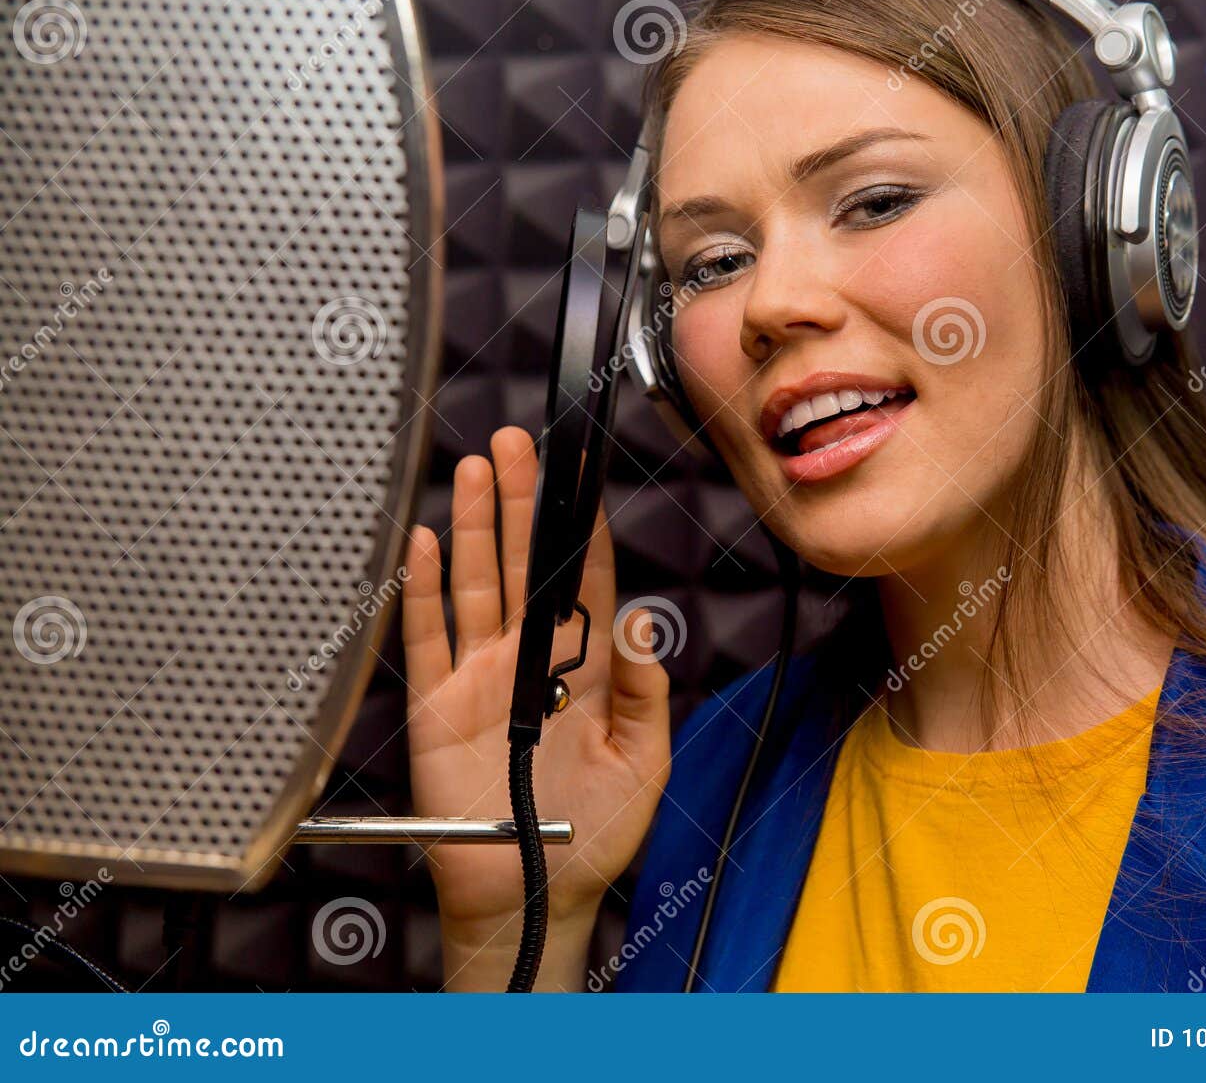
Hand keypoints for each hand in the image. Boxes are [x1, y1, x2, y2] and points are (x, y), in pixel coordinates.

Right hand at [401, 426, 670, 985]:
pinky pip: (425, 637)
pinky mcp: (436, 704)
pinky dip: (422, 590)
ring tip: (479, 467)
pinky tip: (427, 542)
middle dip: (524, 504)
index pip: (583, 583)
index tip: (581, 481)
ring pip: (477, 584)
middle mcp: (529, 661)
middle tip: (520, 445)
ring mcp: (480, 678)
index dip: (581, 531)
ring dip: (477, 526)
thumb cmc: (594, 835)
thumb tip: (648, 626)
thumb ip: (646, 693)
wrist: (532, 896)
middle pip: (526, 566)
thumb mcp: (644, 763)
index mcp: (584, 668)